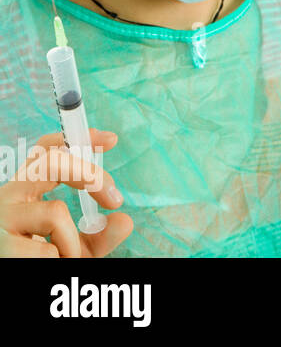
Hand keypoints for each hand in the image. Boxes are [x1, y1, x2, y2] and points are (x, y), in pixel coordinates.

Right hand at [0, 129, 132, 257]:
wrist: (16, 284)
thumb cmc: (42, 262)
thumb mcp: (77, 248)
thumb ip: (101, 234)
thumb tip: (124, 220)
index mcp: (25, 192)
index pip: (44, 153)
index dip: (75, 140)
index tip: (110, 139)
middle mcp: (7, 198)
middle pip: (50, 162)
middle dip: (90, 174)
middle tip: (114, 199)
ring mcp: (0, 219)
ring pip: (54, 212)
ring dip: (72, 242)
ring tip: (64, 258)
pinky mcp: (0, 244)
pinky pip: (47, 249)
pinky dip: (59, 260)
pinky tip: (47, 265)